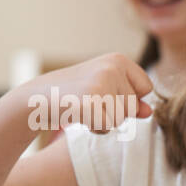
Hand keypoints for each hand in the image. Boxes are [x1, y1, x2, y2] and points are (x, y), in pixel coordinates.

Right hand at [23, 52, 153, 132]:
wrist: (36, 97)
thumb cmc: (75, 94)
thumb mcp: (107, 92)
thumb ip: (132, 101)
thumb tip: (149, 111)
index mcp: (119, 59)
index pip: (146, 88)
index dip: (127, 97)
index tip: (104, 91)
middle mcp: (112, 67)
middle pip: (134, 105)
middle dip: (115, 111)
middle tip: (90, 100)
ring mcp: (101, 83)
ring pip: (122, 118)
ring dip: (105, 120)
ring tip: (84, 106)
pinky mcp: (91, 102)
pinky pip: (108, 126)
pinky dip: (95, 127)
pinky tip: (80, 115)